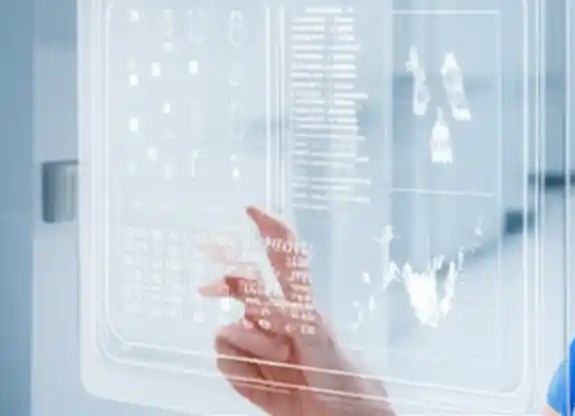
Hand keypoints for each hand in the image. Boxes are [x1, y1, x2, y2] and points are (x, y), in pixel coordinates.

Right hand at [199, 206, 394, 415]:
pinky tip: (267, 381)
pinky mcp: (247, 368)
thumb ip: (284, 310)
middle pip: (242, 287)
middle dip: (226, 286)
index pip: (284, 257)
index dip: (270, 230)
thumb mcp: (315, 334)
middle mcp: (276, 316)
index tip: (251, 209)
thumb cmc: (338, 370)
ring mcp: (259, 341)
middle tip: (206, 290)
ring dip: (252, 349)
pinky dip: (243, 373)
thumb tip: (249, 294)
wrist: (338, 413)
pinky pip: (224, 358)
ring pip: (229, 330)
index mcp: (300, 300)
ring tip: (282, 364)